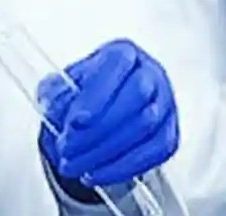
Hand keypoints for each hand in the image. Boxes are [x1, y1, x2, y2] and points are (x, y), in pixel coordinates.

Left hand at [37, 39, 178, 187]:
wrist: (99, 111)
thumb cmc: (85, 93)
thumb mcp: (61, 86)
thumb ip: (56, 93)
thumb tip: (56, 107)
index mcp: (123, 53)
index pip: (117, 66)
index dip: (97, 95)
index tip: (75, 121)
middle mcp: (149, 73)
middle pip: (136, 96)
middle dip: (99, 128)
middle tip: (68, 148)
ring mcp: (165, 103)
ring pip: (145, 127)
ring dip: (105, 152)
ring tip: (74, 165)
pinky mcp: (169, 132)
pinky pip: (154, 152)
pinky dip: (123, 167)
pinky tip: (97, 173)